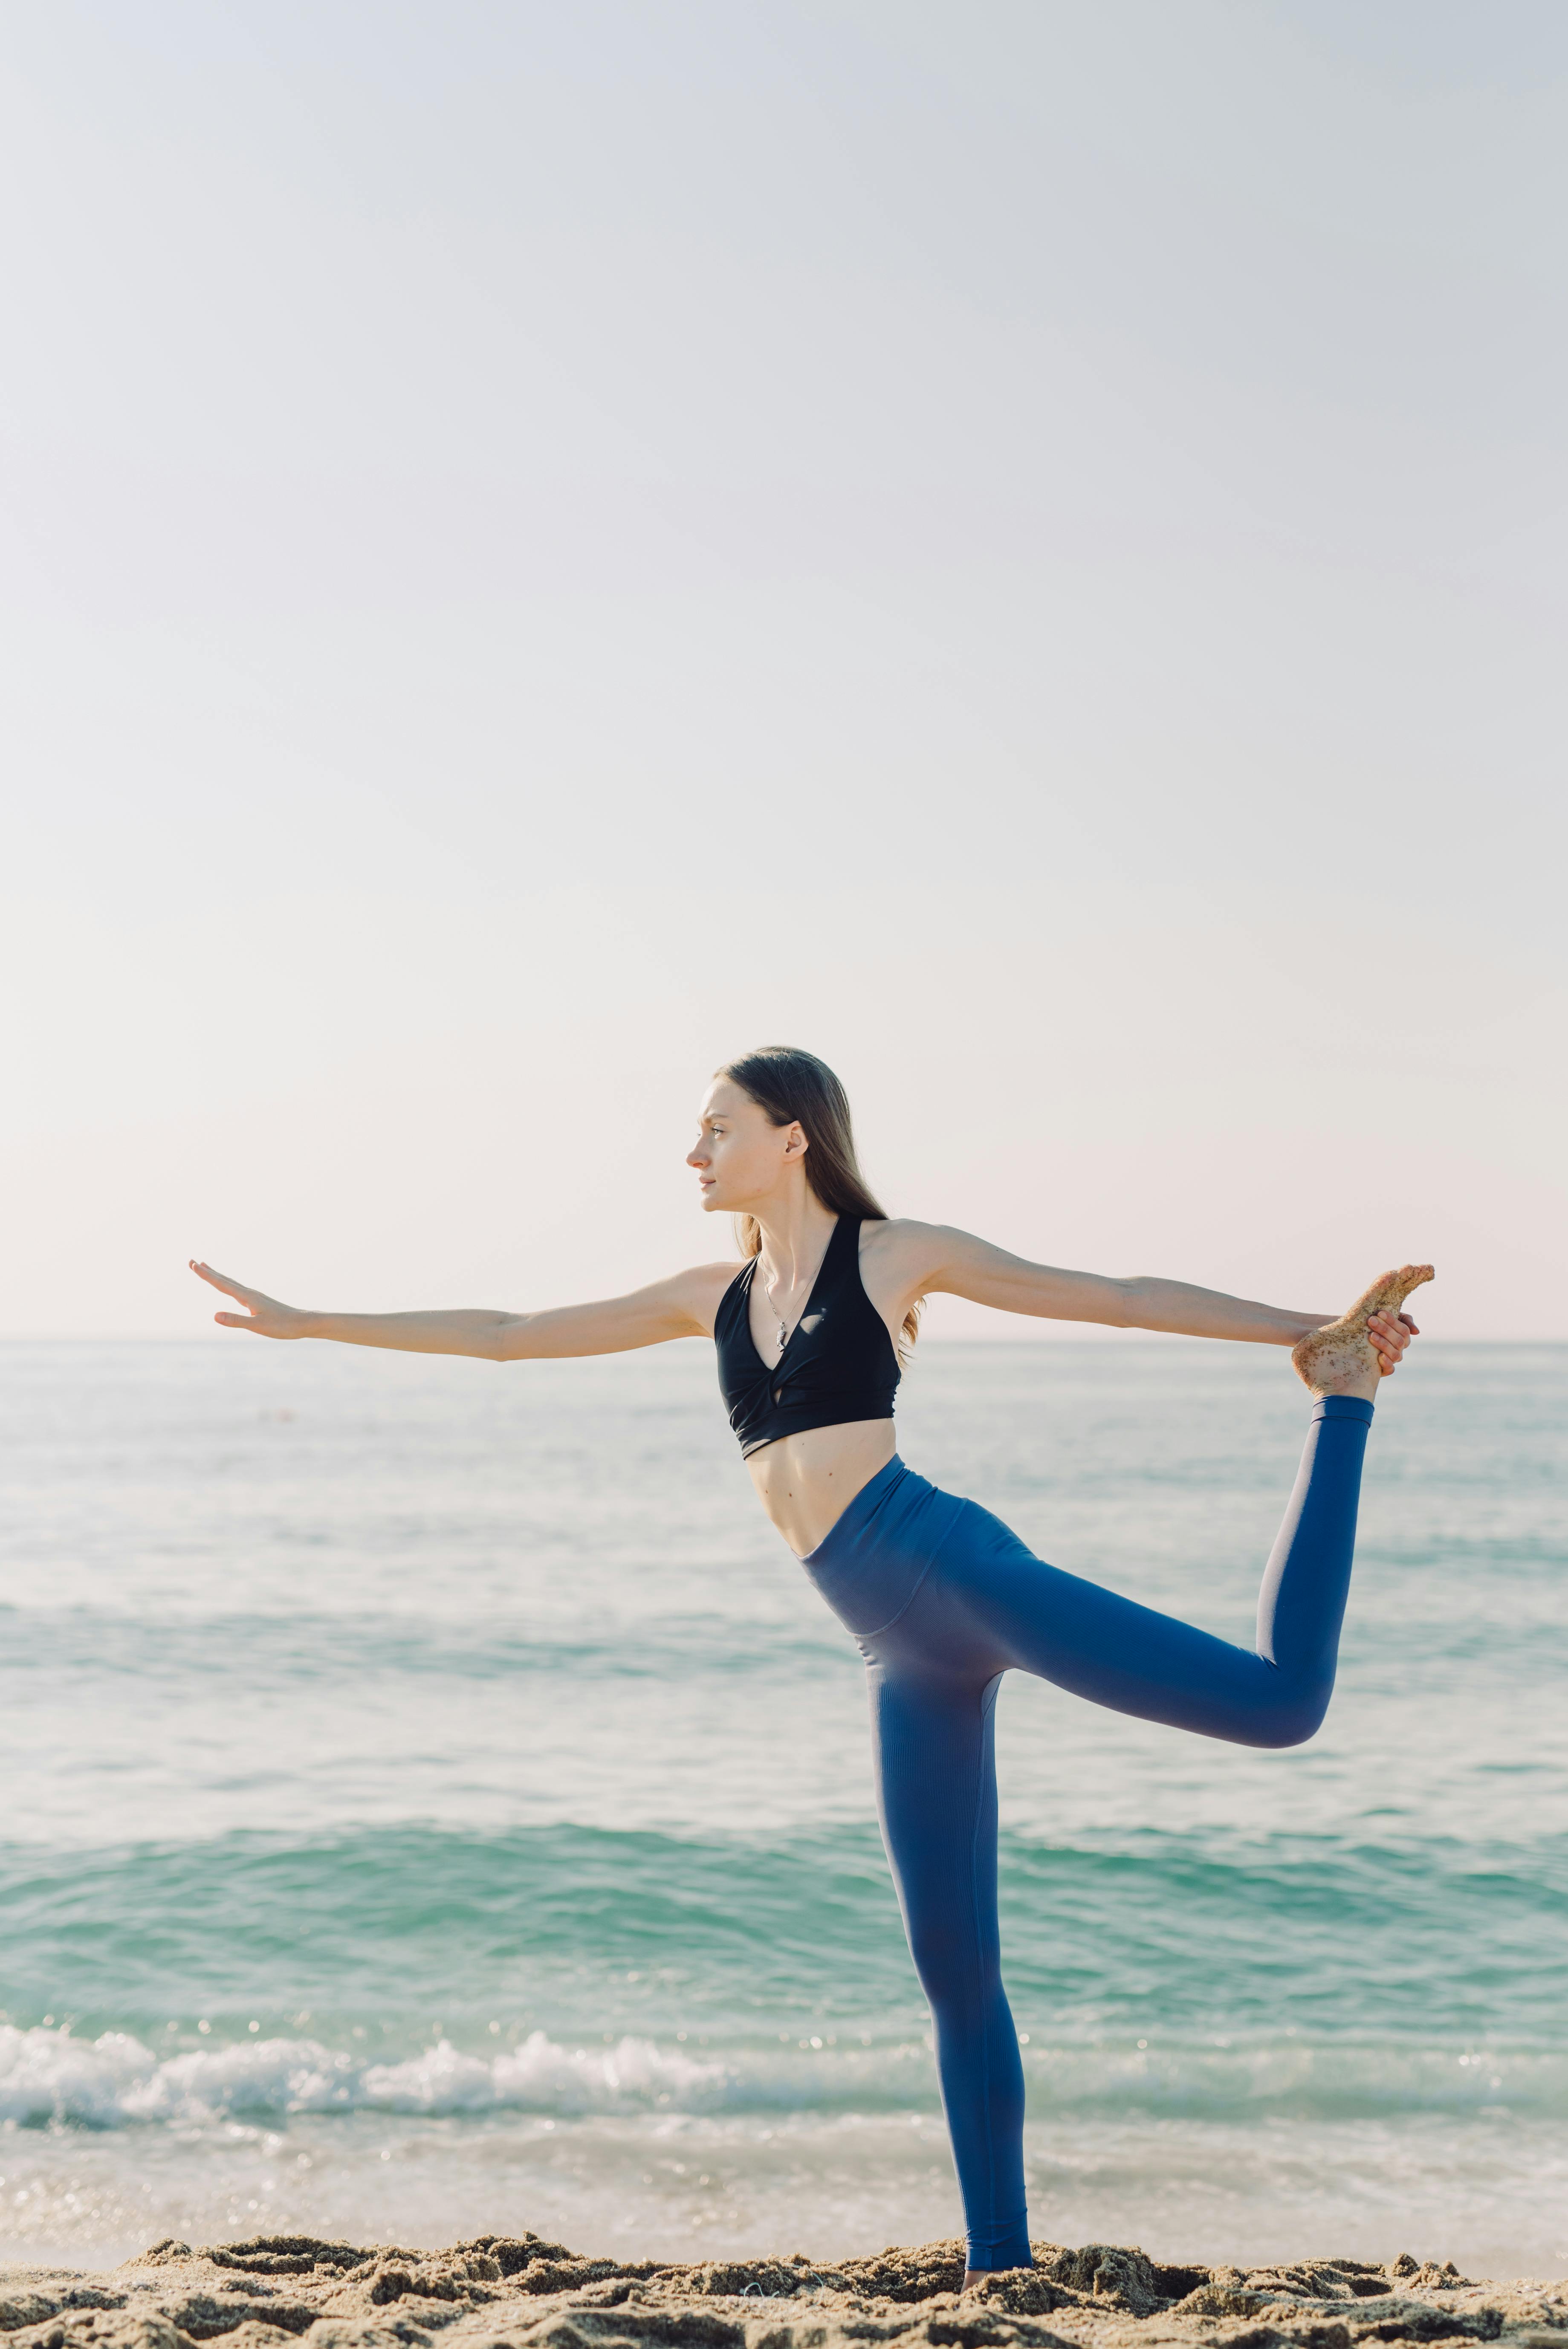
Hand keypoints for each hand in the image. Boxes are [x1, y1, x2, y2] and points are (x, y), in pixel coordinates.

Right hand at [190, 1260, 309, 1338]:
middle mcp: (249, 1294)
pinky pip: (237, 1290)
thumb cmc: (282, 1326)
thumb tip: (214, 1315)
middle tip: (192, 1261)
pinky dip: (228, 1284)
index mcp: (247, 1297)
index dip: (206, 1275)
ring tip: (207, 1268)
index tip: (192, 1264)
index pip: (221, 1284)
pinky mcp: (259, 1302)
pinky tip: (230, 1288)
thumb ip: (236, 1321)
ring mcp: (254, 1297)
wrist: (303, 1323)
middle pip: (224, 1280)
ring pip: (231, 1283)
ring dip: (217, 1276)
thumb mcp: (257, 1326)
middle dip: (208, 1271)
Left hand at [1368, 1308, 1418, 1375]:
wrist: (1355, 1340)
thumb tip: (1417, 1332)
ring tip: (1371, 1335)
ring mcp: (1393, 1360)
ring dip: (1383, 1344)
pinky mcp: (1384, 1370)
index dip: (1392, 1321)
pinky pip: (1390, 1369)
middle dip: (1385, 1329)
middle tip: (1371, 1320)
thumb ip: (1404, 1320)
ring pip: (1395, 1354)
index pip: (1403, 1330)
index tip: (1380, 1312)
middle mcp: (1400, 1349)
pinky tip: (1380, 1356)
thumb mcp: (1386, 1319)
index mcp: (1403, 1337)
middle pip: (1398, 1341)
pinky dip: (1387, 1363)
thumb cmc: (1374, 1325)